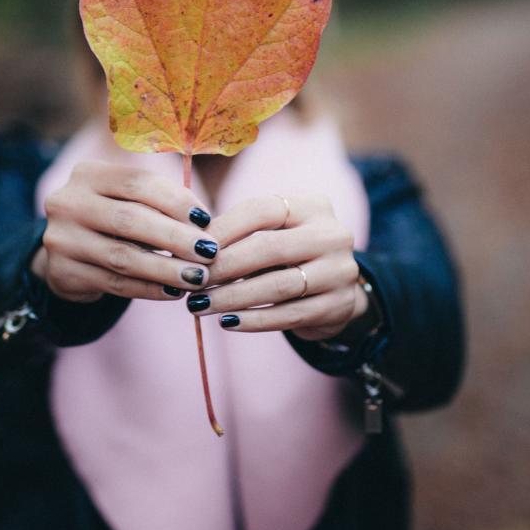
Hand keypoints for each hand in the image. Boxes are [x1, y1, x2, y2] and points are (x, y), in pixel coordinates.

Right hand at [33, 161, 218, 302]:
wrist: (65, 251)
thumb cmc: (112, 218)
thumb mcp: (125, 199)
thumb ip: (158, 202)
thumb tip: (204, 224)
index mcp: (88, 173)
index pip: (137, 182)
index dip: (174, 200)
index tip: (206, 219)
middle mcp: (68, 202)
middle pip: (129, 219)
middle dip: (174, 237)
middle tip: (209, 252)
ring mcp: (62, 239)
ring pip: (122, 257)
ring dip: (165, 269)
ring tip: (198, 277)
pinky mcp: (63, 273)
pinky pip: (114, 283)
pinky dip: (148, 289)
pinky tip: (174, 291)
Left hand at [192, 195, 365, 340]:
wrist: (337, 290)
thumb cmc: (291, 256)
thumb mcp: (276, 234)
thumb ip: (242, 235)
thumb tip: (190, 246)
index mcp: (312, 207)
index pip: (262, 210)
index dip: (223, 228)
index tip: (191, 247)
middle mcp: (332, 235)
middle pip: (269, 247)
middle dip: (224, 266)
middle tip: (192, 280)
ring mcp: (340, 271)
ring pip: (278, 285)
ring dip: (232, 297)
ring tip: (200, 304)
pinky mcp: (339, 306)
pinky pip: (288, 315)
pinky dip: (253, 320)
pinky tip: (227, 322)